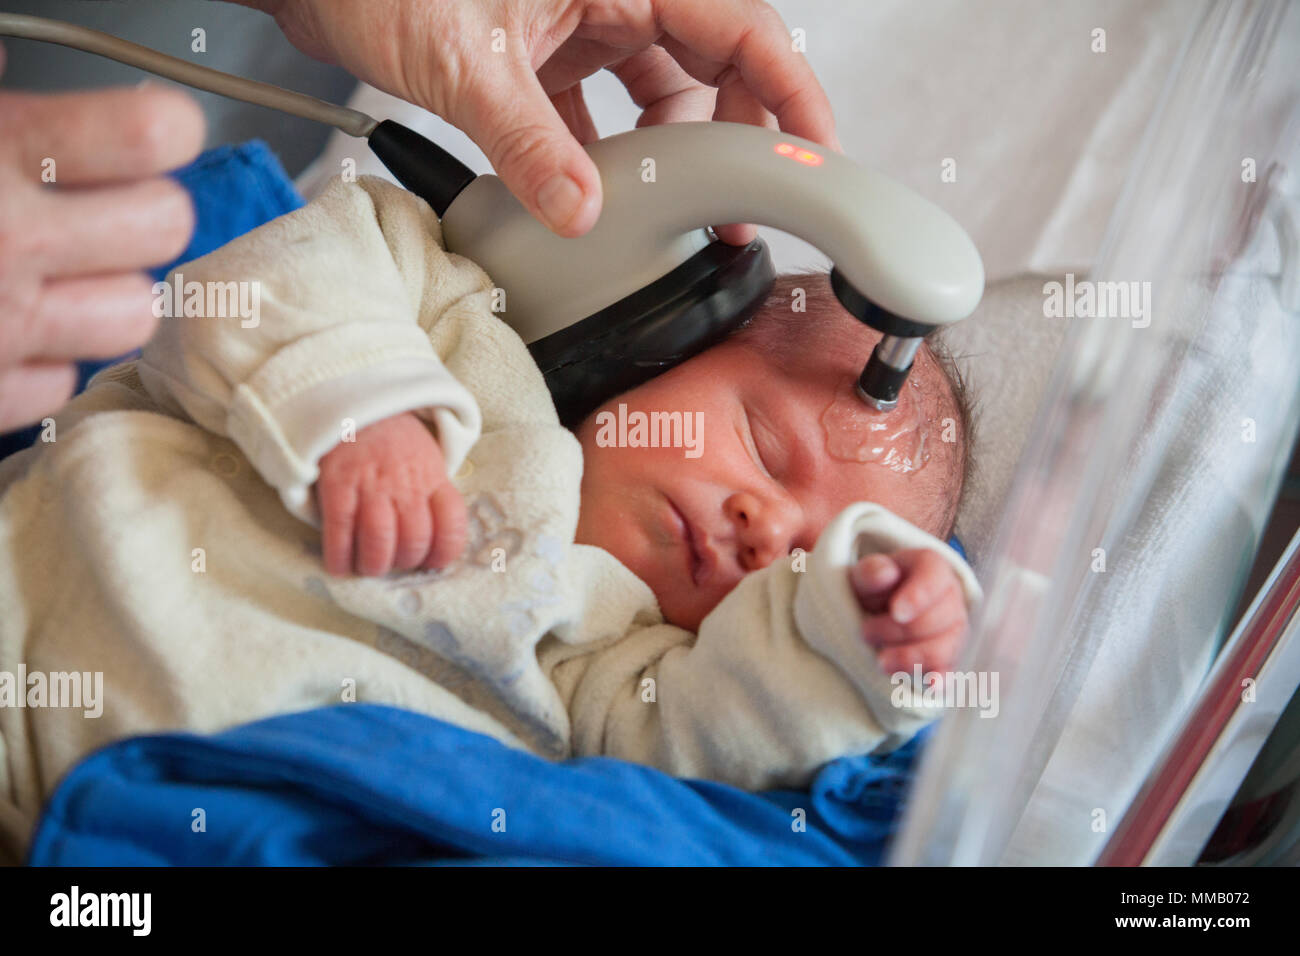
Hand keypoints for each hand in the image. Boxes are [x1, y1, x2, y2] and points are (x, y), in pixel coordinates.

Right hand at [0, 42, 202, 429]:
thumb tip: (13, 61)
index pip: (150, 135)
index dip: (160, 130)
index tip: (155, 133)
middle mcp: (11, 244)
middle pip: (164, 227)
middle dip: (142, 215)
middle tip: (104, 210)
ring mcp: (4, 325)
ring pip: (135, 315)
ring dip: (107, 295)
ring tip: (60, 277)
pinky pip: (67, 383)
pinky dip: (48, 362)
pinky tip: (16, 332)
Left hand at [240, 0, 839, 241]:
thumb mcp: (463, 65)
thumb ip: (529, 144)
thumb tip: (581, 212)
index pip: (742, 28)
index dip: (790, 92)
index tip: (814, 153)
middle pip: (715, 62)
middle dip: (730, 135)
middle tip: (733, 204)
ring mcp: (583, 17)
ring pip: (662, 88)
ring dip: (666, 149)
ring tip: (665, 206)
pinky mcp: (552, 47)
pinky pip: (608, 100)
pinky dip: (609, 148)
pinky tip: (598, 190)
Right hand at [315, 412, 468, 575]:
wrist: (355, 407)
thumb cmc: (395, 442)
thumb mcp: (428, 460)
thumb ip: (434, 495)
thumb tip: (437, 540)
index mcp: (433, 479)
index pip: (452, 525)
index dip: (444, 553)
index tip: (432, 563)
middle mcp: (406, 485)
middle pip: (414, 540)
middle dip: (405, 562)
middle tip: (394, 563)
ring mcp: (371, 485)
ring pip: (380, 539)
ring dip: (375, 564)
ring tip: (369, 568)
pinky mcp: (338, 485)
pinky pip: (340, 529)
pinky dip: (340, 555)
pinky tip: (340, 566)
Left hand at [849, 548, 968, 675]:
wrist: (878, 608)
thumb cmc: (873, 587)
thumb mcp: (865, 574)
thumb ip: (871, 572)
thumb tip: (885, 575)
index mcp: (932, 568)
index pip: (934, 579)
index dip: (918, 597)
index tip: (896, 612)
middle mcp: (951, 598)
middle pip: (935, 619)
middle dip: (898, 631)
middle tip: (866, 632)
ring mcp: (954, 630)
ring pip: (943, 648)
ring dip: (909, 657)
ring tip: (880, 661)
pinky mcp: (950, 658)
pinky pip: (951, 670)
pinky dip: (942, 679)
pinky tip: (932, 686)